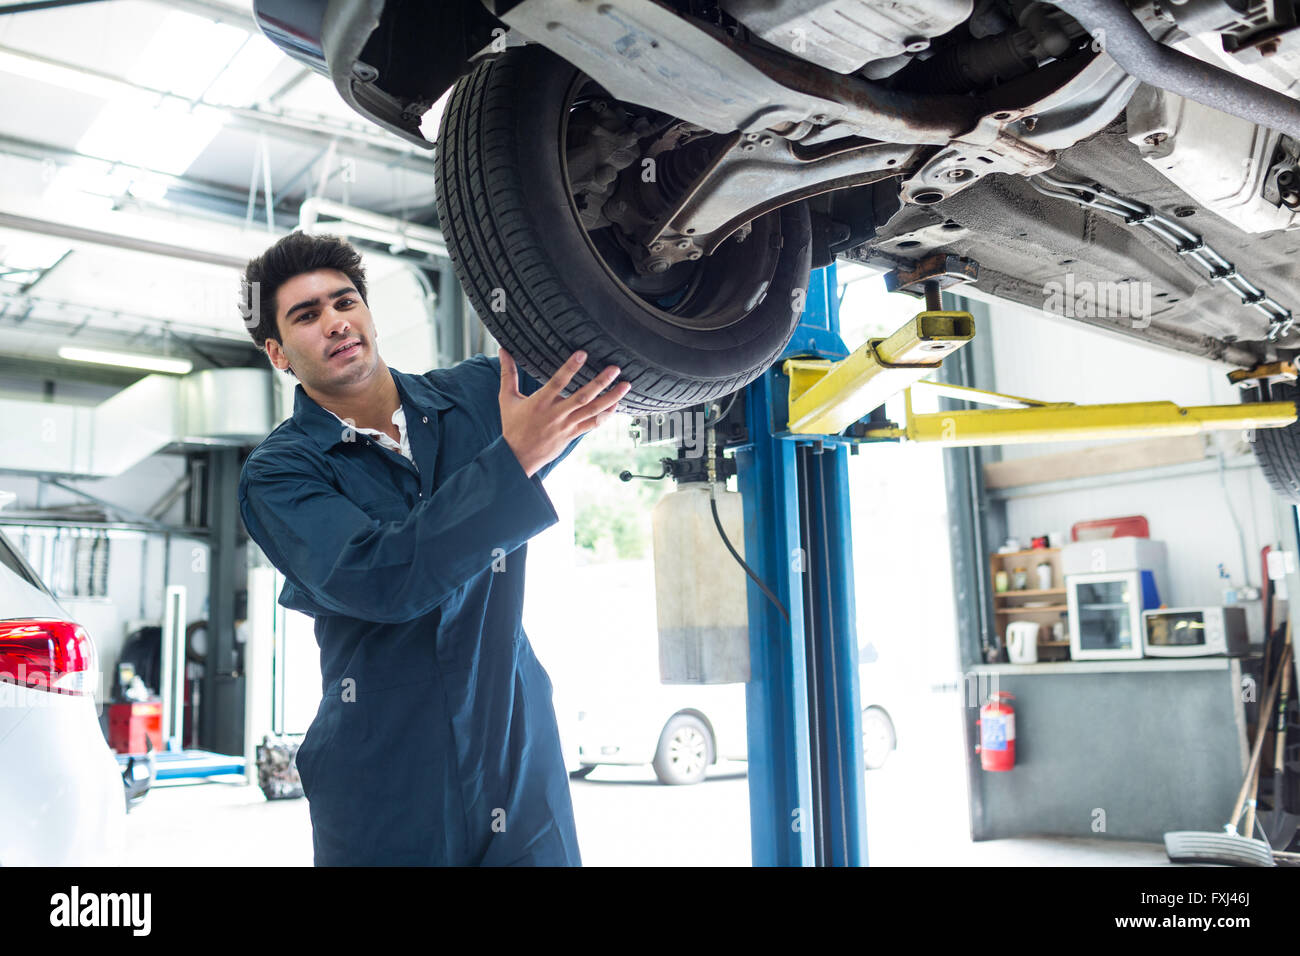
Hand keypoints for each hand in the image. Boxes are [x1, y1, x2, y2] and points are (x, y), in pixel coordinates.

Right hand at [499, 348, 629, 477]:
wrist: (518, 457)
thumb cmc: (512, 425)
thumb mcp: (507, 398)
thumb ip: (508, 373)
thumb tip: (502, 350)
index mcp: (540, 403)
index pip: (557, 382)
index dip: (570, 368)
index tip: (582, 354)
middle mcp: (556, 414)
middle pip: (582, 397)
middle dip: (600, 382)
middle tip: (615, 368)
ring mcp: (566, 425)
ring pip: (592, 411)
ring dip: (611, 398)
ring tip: (626, 385)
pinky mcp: (573, 434)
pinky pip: (593, 424)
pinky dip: (606, 415)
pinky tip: (617, 404)